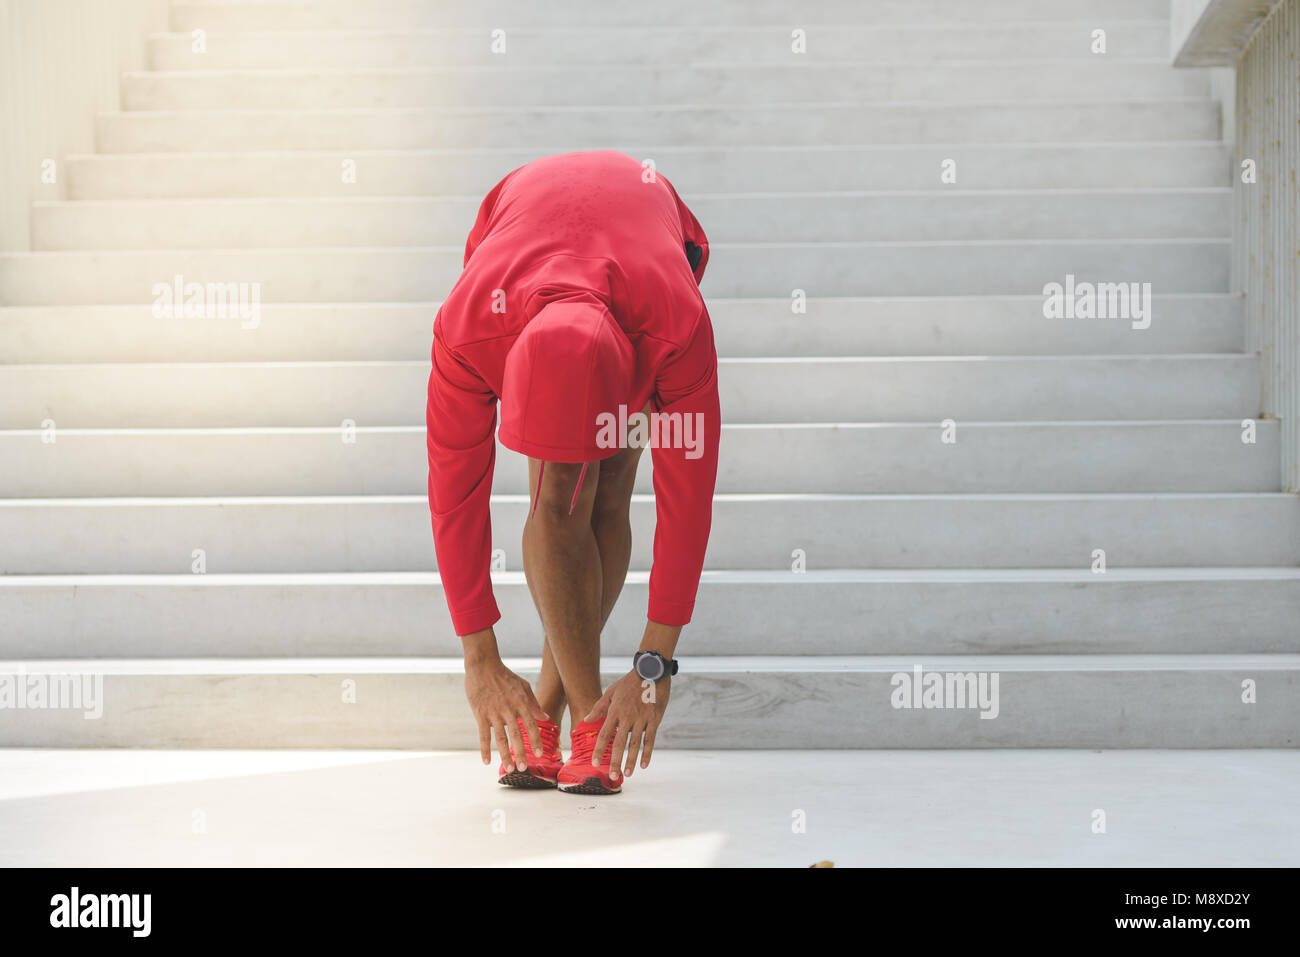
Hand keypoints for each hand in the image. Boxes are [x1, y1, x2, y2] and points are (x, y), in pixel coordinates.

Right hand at [464, 647, 548, 770]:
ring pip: (500, 738)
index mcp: (521, 702)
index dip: (536, 740)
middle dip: (521, 753)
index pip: (531, 725)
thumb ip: (534, 703)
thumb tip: (546, 717)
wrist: (483, 665)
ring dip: (504, 755)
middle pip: (516, 735)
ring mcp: (494, 712)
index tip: (540, 754)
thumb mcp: (523, 686)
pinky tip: (486, 761)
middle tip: (524, 768)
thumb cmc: (505, 675)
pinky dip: (484, 749)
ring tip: (509, 768)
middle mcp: (508, 709)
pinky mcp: (480, 714)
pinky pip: (483, 734)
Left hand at [586, 669, 670, 779]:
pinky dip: (647, 753)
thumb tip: (586, 720)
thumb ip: (599, 708)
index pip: (604, 734)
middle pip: (619, 743)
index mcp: (615, 711)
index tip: (594, 762)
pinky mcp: (654, 719)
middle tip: (612, 776)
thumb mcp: (611, 692)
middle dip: (615, 761)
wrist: (651, 670)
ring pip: (635, 744)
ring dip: (631, 760)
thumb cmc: (629, 681)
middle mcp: (627, 717)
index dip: (598, 749)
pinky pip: (650, 739)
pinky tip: (645, 765)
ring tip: (628, 774)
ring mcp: (641, 719)